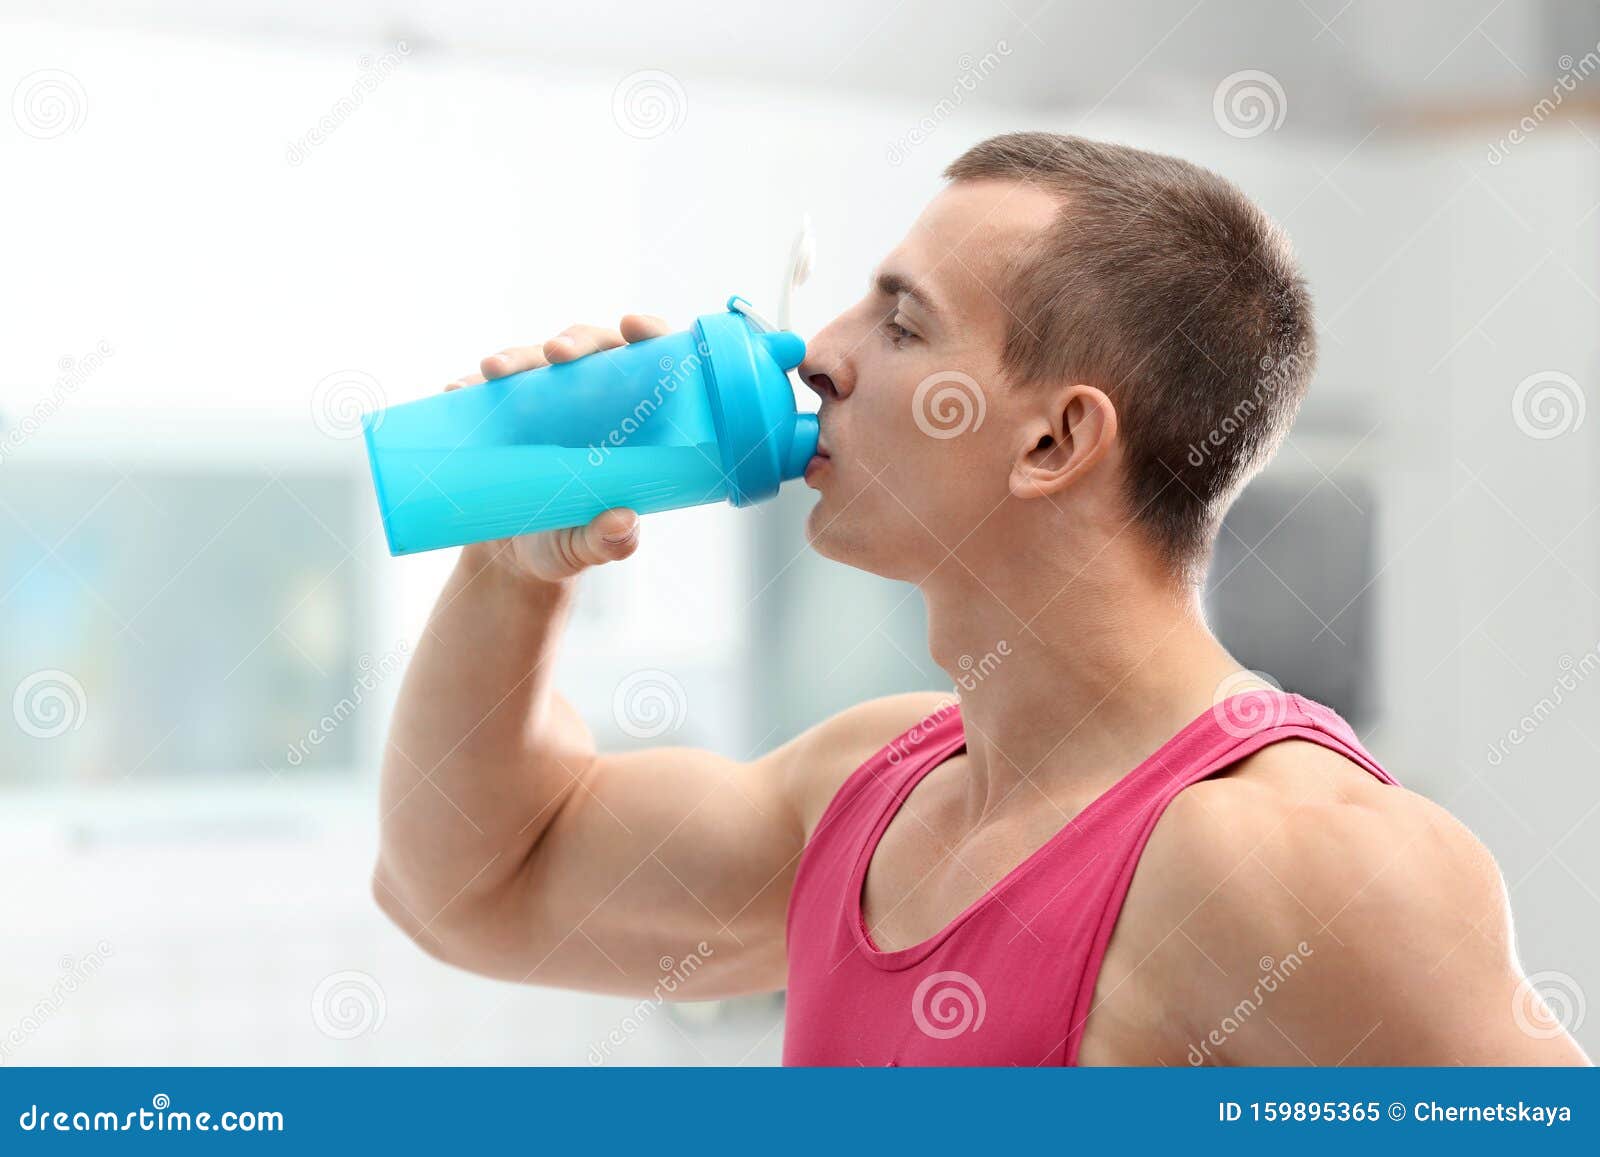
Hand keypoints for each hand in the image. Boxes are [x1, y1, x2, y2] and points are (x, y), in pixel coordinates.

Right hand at [449, 314, 673, 582]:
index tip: (635, 328)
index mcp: (629, 422)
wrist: (510, 560)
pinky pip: (484, 389)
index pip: (649, 364)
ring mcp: (541, 404)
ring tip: (494, 371)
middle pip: (589, 350)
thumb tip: (622, 521)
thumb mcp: (588, 548)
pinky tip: (457, 390)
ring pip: (534, 362)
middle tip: (556, 353)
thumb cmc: (566, 544)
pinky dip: (470, 385)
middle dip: (574, 342)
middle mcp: (589, 402)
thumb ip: (609, 541)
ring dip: (515, 358)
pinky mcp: (499, 414)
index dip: (648, 335)